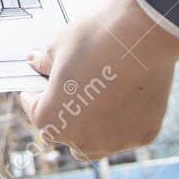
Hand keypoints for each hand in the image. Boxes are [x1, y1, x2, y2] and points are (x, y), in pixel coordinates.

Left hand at [19, 0, 178, 159]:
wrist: (144, 35)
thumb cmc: (94, 39)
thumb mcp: (58, 46)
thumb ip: (44, 62)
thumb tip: (35, 62)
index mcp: (51, 120)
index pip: (35, 112)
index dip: (34, 96)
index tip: (37, 88)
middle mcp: (81, 140)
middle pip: (64, 133)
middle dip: (62, 114)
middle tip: (68, 91)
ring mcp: (115, 142)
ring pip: (96, 142)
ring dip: (92, 126)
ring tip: (96, 96)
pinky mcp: (143, 136)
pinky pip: (126, 134)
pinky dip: (121, 121)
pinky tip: (124, 96)